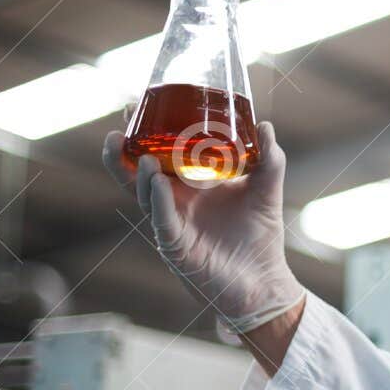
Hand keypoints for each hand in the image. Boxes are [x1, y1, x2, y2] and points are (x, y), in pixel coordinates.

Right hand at [103, 120, 303, 334]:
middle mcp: (174, 203)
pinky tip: (156, 180)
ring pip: (144, 195)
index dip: (144, 134)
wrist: (265, 283)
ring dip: (138, 173)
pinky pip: (162, 220)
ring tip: (139, 153)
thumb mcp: (266, 191)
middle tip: (121, 125)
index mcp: (188, 187)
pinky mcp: (176, 247)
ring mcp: (172, 225)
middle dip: (124, 150)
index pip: (158, 155)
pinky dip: (158, 200)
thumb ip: (269, 160)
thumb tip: (265, 126)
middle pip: (137, 173)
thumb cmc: (260, 238)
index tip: (137, 106)